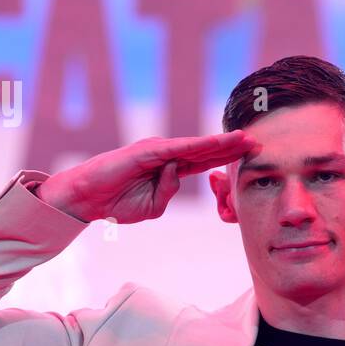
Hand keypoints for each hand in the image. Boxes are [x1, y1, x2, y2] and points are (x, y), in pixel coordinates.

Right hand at [33, 132, 256, 223]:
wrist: (86, 199)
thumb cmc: (116, 203)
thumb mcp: (153, 207)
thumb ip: (169, 192)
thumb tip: (177, 173)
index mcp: (170, 170)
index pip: (206, 162)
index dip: (228, 157)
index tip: (251, 155)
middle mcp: (166, 155)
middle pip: (206, 149)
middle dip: (232, 146)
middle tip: (258, 141)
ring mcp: (156, 150)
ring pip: (195, 146)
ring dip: (220, 142)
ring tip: (243, 138)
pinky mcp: (145, 151)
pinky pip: (176, 149)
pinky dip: (196, 146)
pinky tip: (214, 143)